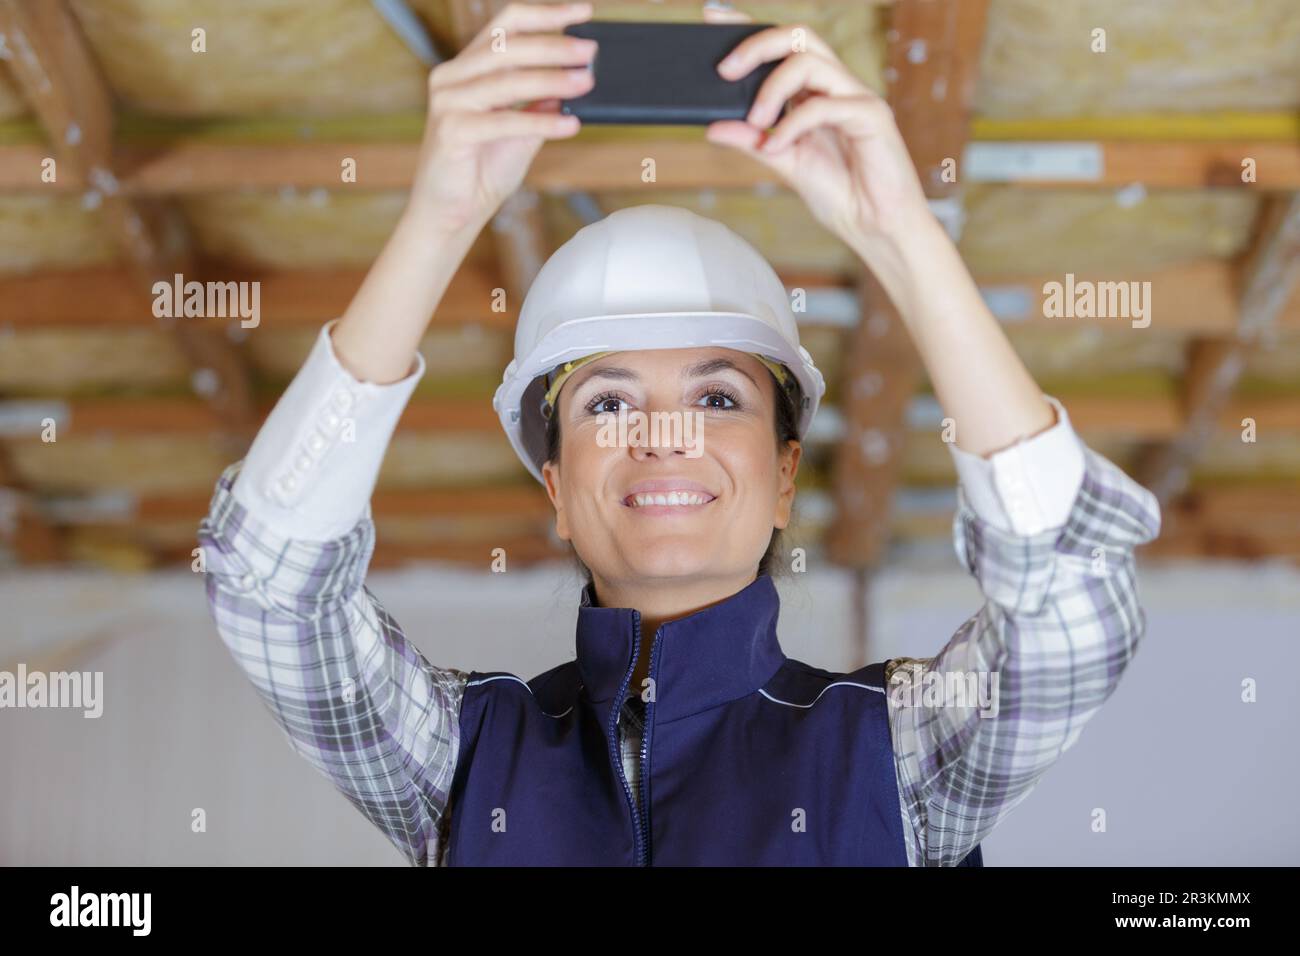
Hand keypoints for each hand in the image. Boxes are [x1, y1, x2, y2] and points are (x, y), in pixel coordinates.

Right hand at [409, 1, 597, 232]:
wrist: (451, 214)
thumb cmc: (482, 171)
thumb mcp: (521, 131)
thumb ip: (540, 103)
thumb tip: (575, 76)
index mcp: (467, 68)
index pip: (506, 25)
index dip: (546, 14)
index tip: (583, 11)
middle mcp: (452, 78)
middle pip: (509, 46)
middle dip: (554, 46)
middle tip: (591, 50)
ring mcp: (448, 102)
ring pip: (507, 80)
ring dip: (553, 79)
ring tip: (587, 81)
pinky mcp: (452, 131)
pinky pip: (505, 121)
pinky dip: (541, 121)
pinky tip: (570, 124)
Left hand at [702, 4, 931, 251]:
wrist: (877, 228)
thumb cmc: (841, 194)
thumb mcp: (784, 164)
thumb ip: (753, 142)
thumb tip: (712, 127)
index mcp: (817, 93)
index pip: (783, 47)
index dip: (749, 27)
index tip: (712, 15)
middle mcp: (837, 87)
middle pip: (799, 38)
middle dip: (758, 45)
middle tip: (725, 71)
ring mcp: (856, 98)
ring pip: (811, 63)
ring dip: (773, 88)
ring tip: (756, 120)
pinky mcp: (872, 116)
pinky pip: (825, 106)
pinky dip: (793, 124)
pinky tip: (777, 146)